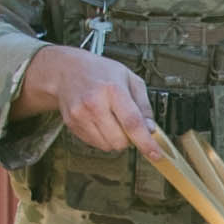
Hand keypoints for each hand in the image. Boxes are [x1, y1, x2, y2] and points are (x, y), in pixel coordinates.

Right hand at [22, 42, 157, 153]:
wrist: (67, 70)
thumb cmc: (100, 72)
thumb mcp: (130, 79)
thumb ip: (143, 105)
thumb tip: (151, 129)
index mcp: (113, 90)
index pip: (132, 123)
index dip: (146, 142)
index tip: (155, 154)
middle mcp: (94, 103)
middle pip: (120, 140)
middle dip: (129, 139)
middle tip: (127, 125)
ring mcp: (81, 115)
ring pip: (107, 146)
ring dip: (115, 139)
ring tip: (112, 120)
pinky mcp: (72, 124)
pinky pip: (94, 144)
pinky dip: (102, 138)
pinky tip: (100, 121)